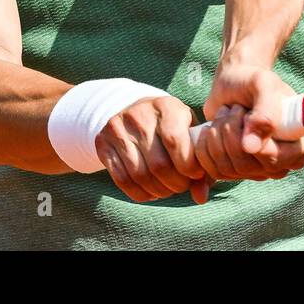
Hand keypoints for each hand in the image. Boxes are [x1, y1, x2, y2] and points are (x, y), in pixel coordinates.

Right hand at [94, 94, 213, 203]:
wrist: (135, 111)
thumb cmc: (172, 126)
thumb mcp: (188, 134)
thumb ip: (200, 164)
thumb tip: (200, 197)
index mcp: (166, 106)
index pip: (175, 142)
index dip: (188, 166)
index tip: (194, 174)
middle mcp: (139, 114)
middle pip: (158, 164)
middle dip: (175, 184)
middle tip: (181, 186)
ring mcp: (118, 127)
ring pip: (139, 175)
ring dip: (158, 190)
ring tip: (167, 189)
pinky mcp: (103, 142)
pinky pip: (121, 179)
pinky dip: (139, 193)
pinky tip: (150, 192)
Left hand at [196, 61, 303, 179]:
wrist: (231, 84)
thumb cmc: (251, 82)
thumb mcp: (262, 84)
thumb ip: (265, 112)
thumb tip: (252, 148)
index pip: (281, 158)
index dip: (259, 141)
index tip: (246, 116)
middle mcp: (285, 161)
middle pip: (253, 166)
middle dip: (233, 131)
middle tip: (234, 109)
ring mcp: (261, 170)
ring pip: (232, 168)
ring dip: (219, 135)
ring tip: (225, 116)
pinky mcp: (237, 173)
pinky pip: (216, 171)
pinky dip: (206, 146)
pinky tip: (213, 129)